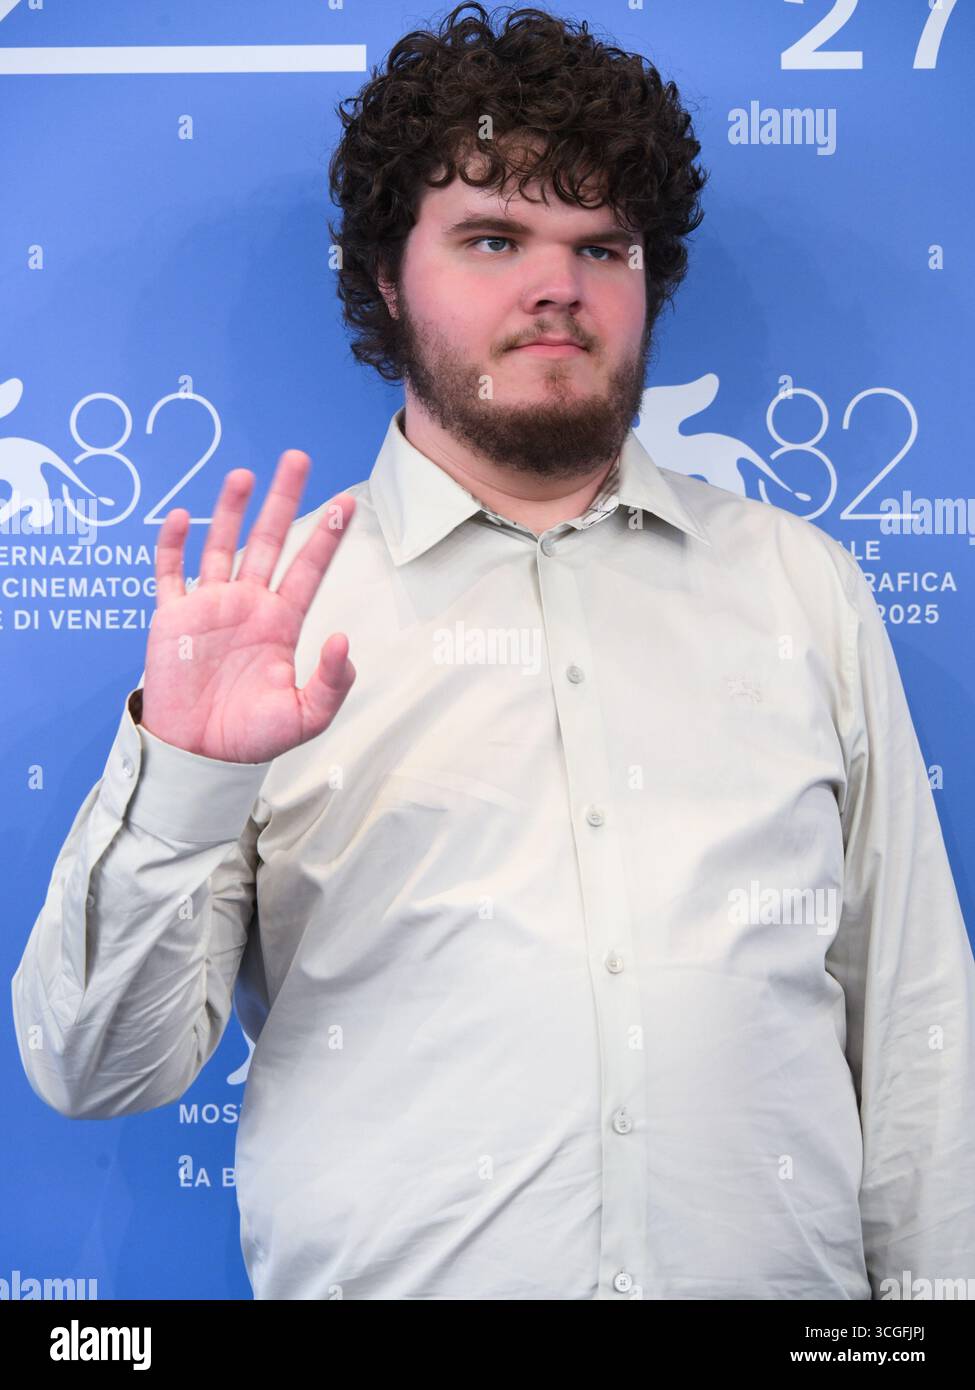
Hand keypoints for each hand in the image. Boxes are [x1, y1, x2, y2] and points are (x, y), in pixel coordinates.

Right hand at [140, 450, 356, 762]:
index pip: (309, 569)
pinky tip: (182, 516)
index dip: (327, 536)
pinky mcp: (172, 618)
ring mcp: (209, 608)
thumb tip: (342, 638)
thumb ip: (332, 682)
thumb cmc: (252, 739)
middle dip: (284, 501)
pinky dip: (173, 545)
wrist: (199, 756)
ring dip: (231, 511)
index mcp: (282, 623)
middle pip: (269, 541)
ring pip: (222, 546)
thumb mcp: (306, 717)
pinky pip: (170, 574)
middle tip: (297, 458)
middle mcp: (248, 606)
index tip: (347, 501)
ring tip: (244, 475)